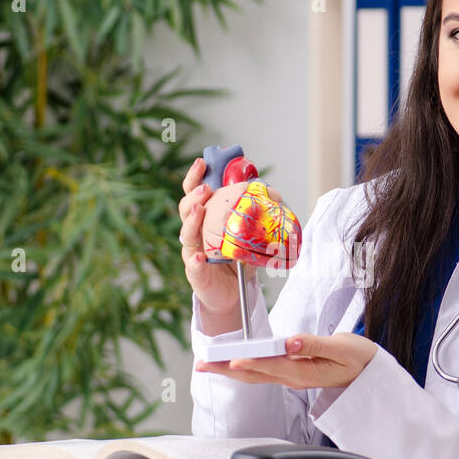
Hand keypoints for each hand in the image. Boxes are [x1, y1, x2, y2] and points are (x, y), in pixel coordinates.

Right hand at [179, 157, 284, 320]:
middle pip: (186, 209)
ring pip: (186, 234)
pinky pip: (193, 266)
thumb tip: (273, 193)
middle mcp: (195, 233)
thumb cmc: (237, 261)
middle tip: (206, 188)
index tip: (202, 163)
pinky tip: (199, 257)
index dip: (195, 177)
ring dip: (192, 220)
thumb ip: (256, 215)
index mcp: (205, 219)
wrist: (232, 294)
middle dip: (194, 195)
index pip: (194, 194)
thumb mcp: (248, 235)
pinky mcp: (196, 274)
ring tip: (199, 210)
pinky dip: (195, 261)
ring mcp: (192, 253)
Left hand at [195, 331, 377, 388]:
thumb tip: (289, 341)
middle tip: (202, 364)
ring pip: (254, 375)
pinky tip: (229, 363)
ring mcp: (290, 376)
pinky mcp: (289, 371)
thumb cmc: (356, 358)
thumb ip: (314, 344)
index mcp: (304, 372)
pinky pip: (261, 371)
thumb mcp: (341, 348)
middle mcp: (293, 377)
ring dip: (229, 370)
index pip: (272, 367)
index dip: (252, 363)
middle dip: (226, 369)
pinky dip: (242, 367)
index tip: (233, 361)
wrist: (367, 371)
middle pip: (254, 375)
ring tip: (206, 364)